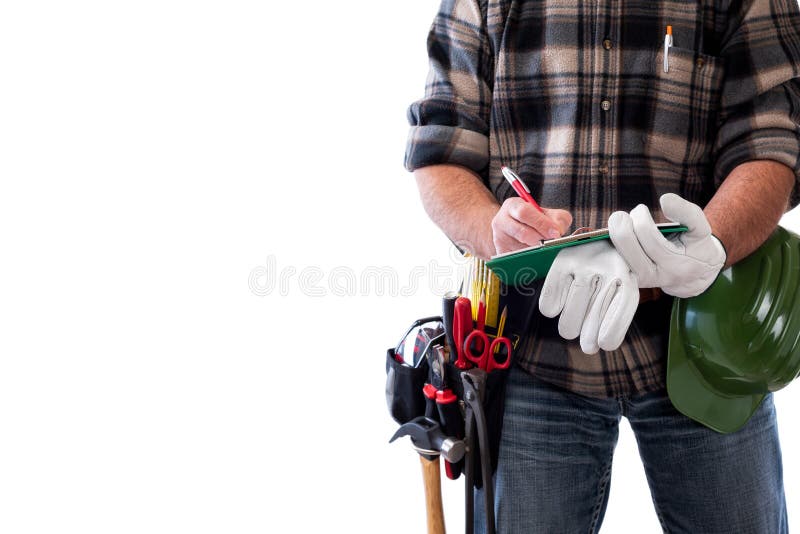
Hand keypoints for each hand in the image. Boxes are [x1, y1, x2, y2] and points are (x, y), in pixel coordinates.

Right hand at [491, 198, 571, 254]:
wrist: (515, 228)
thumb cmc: (534, 220)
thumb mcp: (548, 213)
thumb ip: (559, 218)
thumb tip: (558, 232)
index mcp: (513, 205)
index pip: (525, 212)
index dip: (542, 224)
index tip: (556, 233)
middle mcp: (501, 221)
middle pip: (522, 233)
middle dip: (541, 240)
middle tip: (551, 243)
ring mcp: (499, 238)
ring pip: (520, 249)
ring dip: (536, 252)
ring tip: (544, 249)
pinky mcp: (500, 253)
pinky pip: (516, 260)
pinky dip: (529, 260)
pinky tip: (535, 257)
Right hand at [539, 240, 638, 353]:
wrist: (603, 238)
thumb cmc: (612, 273)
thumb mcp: (620, 289)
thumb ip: (610, 318)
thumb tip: (590, 348)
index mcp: (628, 276)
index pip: (623, 304)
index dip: (613, 329)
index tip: (604, 344)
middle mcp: (606, 266)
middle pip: (592, 319)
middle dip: (588, 334)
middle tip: (587, 336)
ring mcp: (582, 264)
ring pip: (569, 318)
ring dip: (570, 325)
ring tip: (574, 318)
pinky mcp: (561, 262)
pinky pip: (549, 305)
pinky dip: (552, 310)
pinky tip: (560, 304)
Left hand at [608, 193, 725, 297]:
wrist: (693, 276)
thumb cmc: (696, 247)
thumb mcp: (701, 229)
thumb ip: (687, 212)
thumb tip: (664, 200)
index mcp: (676, 264)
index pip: (649, 237)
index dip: (640, 217)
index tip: (641, 209)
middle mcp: (655, 276)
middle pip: (627, 245)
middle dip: (623, 224)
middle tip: (625, 216)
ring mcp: (640, 281)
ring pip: (616, 254)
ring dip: (613, 234)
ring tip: (621, 223)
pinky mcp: (629, 281)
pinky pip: (612, 262)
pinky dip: (608, 247)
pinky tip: (614, 237)